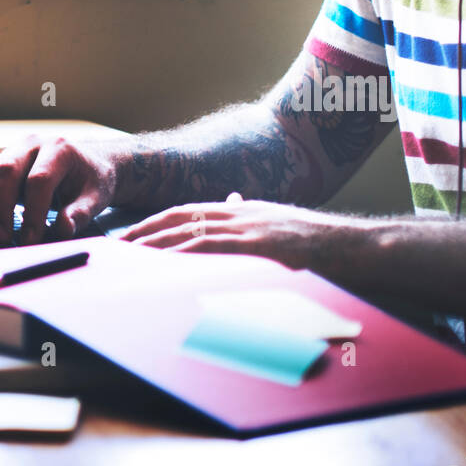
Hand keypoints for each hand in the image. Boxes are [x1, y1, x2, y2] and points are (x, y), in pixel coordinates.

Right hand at [0, 135, 120, 246]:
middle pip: (4, 172)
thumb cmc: (91, 180)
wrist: (87, 165)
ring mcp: (11, 153)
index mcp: (58, 148)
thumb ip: (80, 214)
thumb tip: (62, 229)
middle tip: (1, 241)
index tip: (30, 241)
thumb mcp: (96, 197)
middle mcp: (30, 145)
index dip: (32, 212)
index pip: (39, 179)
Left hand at [118, 197, 334, 268]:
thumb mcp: (276, 226)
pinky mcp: (259, 244)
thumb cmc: (315, 242)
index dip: (156, 221)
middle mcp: (239, 211)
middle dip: (146, 230)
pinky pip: (214, 247)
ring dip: (157, 242)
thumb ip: (249, 217)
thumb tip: (231, 202)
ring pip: (191, 230)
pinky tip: (166, 263)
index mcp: (240, 208)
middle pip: (180, 216)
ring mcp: (248, 226)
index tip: (131, 233)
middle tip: (117, 244)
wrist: (348, 245)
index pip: (187, 210)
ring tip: (130, 255)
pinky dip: (186, 253)